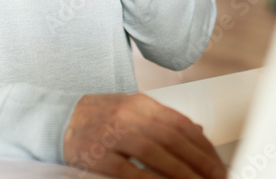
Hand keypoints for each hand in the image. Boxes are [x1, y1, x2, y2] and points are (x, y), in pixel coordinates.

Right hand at [64, 93, 226, 178]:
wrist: (57, 120)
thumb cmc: (99, 117)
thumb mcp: (132, 110)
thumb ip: (163, 120)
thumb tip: (197, 130)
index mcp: (141, 103)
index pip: (181, 124)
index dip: (204, 146)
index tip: (218, 164)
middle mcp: (129, 114)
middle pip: (173, 139)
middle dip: (200, 162)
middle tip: (218, 178)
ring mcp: (113, 133)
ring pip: (155, 153)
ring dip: (182, 173)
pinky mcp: (98, 154)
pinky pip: (128, 170)